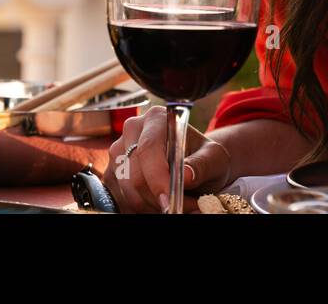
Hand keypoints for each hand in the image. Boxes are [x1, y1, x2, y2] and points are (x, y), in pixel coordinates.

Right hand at [102, 105, 235, 212]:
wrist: (196, 161)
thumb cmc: (205, 157)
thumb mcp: (214, 158)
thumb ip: (202, 165)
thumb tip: (185, 175)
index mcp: (157, 119)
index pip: (149, 149)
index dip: (156, 178)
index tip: (169, 200)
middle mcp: (133, 130)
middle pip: (135, 173)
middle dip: (159, 198)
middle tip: (183, 206)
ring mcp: (119, 150)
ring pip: (127, 189)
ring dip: (151, 205)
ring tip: (176, 203)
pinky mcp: (113, 171)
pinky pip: (121, 197)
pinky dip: (141, 207)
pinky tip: (159, 203)